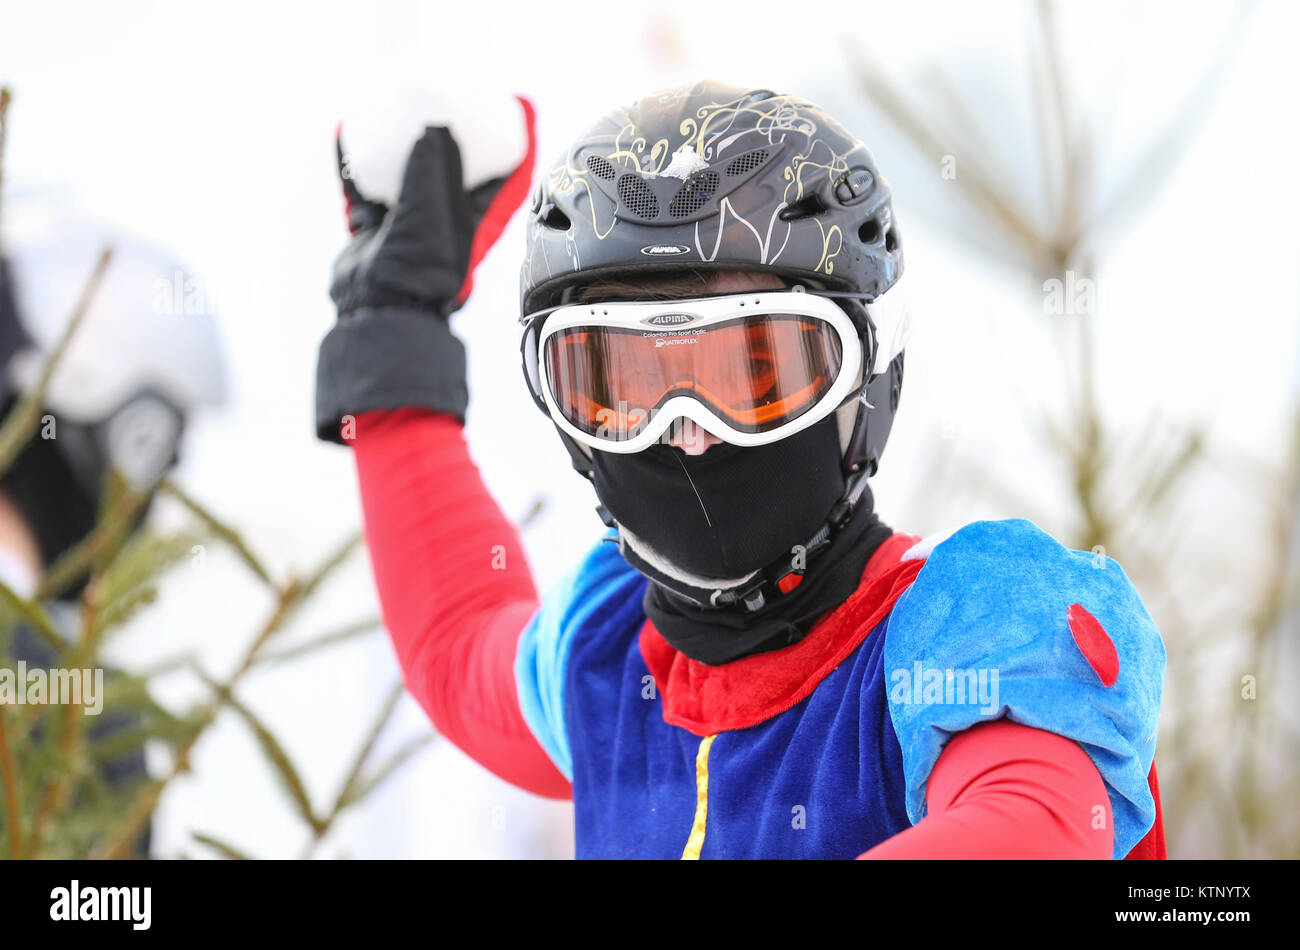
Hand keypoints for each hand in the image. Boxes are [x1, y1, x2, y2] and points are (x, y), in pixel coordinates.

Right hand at [331, 92, 536, 315]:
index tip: (522, 107)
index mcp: (475, 219)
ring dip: (405, 140)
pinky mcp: (377, 224)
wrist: (376, 307)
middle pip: (458, 165)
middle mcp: (446, 217)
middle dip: (458, 131)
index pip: (507, 175)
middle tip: (452, 94)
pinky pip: (367, 183)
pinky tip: (347, 132)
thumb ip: (433, 170)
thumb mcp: (431, 213)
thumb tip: (438, 126)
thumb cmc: (416, 269)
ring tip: (400, 103)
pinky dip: (358, 160)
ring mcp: (410, 220)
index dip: (518, 142)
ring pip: (411, 169)